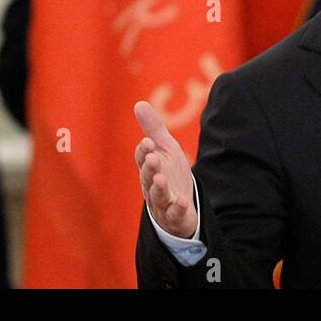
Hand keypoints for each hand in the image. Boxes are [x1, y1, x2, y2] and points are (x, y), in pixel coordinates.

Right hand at [133, 100, 198, 237]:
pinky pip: (174, 214)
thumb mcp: (165, 149)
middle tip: (152, 158)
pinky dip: (176, 209)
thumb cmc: (170, 174)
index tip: (148, 142)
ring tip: (160, 179)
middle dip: (149, 168)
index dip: (144, 151)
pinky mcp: (174, 216)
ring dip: (158, 188)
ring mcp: (162, 202)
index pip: (142, 158)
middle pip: (147, 177)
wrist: (180, 207)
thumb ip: (153, 129)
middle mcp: (152, 186)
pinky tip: (181, 202)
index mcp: (149, 168)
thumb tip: (139, 103)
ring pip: (157, 196)